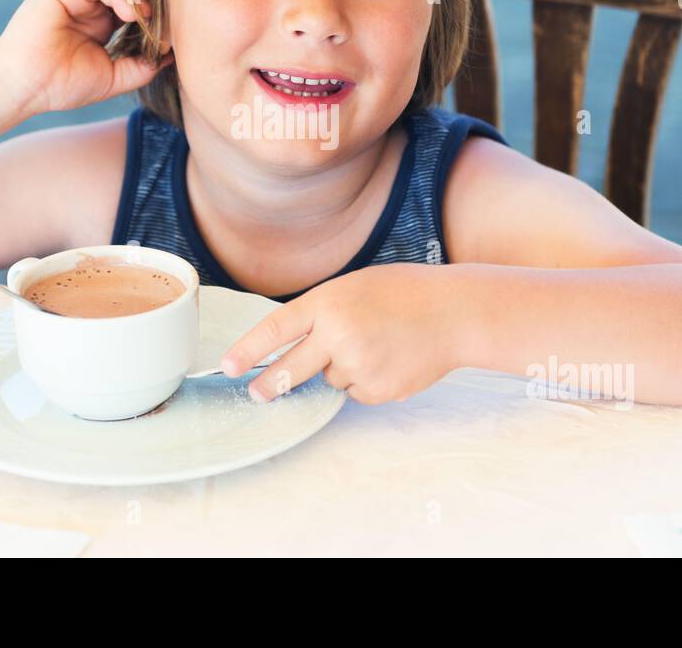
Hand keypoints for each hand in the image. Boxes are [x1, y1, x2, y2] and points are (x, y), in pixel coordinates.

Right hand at [0, 0, 172, 115]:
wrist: (25, 88)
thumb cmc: (62, 85)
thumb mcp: (113, 77)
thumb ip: (141, 66)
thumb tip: (170, 56)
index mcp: (101, 21)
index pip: (136, 6)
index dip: (156, 17)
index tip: (174, 33)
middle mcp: (89, 3)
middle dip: (152, 2)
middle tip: (171, 20)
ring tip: (152, 19)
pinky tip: (133, 15)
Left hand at [219, 264, 467, 404]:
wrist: (453, 313)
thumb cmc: (403, 293)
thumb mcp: (352, 288)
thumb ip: (321, 314)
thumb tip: (292, 349)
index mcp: (327, 303)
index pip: (275, 330)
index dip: (248, 350)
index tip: (227, 366)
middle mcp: (338, 335)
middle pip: (290, 370)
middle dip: (269, 385)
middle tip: (257, 394)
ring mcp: (358, 365)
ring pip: (329, 378)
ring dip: (341, 367)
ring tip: (375, 342)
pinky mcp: (377, 389)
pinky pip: (355, 391)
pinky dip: (365, 379)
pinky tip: (388, 358)